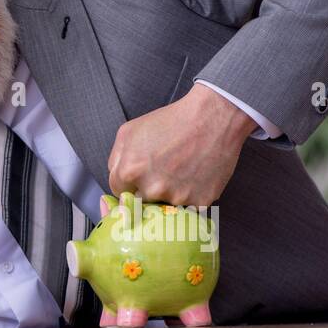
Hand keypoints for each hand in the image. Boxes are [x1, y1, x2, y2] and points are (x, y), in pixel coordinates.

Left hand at [107, 83, 256, 206]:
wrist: (211, 118)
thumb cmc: (172, 121)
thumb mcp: (129, 132)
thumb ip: (116, 160)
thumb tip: (117, 180)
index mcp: (129, 172)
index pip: (120, 193)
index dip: (129, 183)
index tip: (140, 177)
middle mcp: (151, 188)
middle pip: (141, 203)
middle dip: (148, 191)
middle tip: (162, 172)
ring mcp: (176, 197)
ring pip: (165, 207)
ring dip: (169, 195)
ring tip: (180, 172)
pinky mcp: (200, 202)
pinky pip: (188, 208)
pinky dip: (190, 197)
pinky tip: (194, 178)